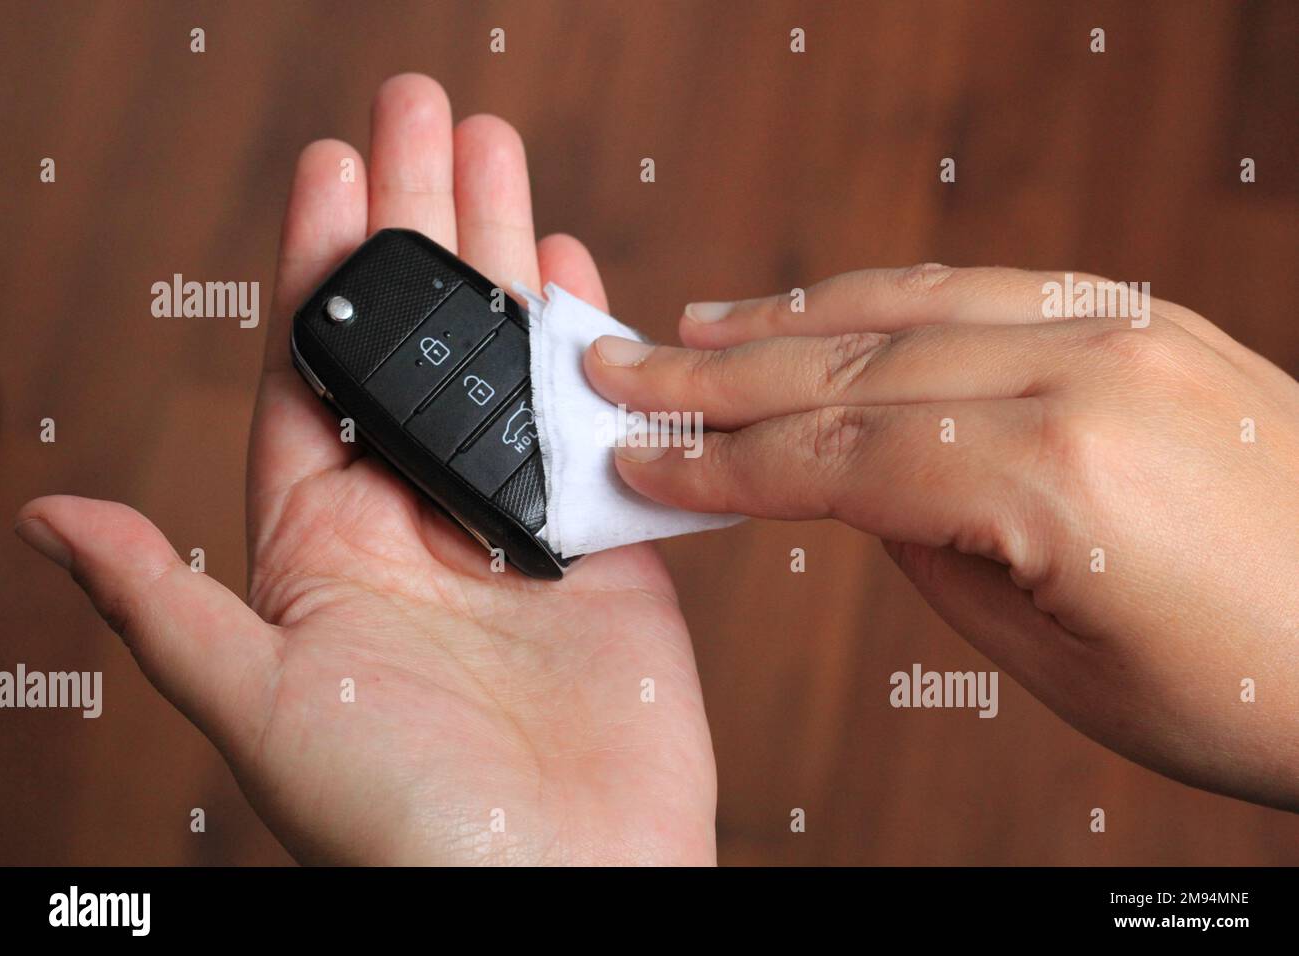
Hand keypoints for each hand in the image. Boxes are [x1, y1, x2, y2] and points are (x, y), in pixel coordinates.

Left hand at [15, 75, 715, 863]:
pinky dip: (589, 345)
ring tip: (502, 159)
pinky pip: (593, 425)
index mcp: (325, 548)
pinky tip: (575, 272)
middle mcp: (418, 523)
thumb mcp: (263, 706)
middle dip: (416, 221)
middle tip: (424, 110)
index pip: (316, 374)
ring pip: (502, 363)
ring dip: (501, 257)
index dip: (322, 265)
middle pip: (414, 343)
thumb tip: (48, 520)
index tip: (334, 163)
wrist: (563, 884)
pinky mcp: (605, 548)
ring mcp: (515, 528)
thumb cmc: (402, 822)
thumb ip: (171, 605)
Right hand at [584, 265, 1298, 810]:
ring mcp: (1126, 329)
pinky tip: (834, 307)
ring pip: (910, 307)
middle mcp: (1086, 373)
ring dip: (789, 318)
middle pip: (851, 366)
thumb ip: (936, 556)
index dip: (721, 464)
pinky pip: (985, 289)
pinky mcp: (1148, 318)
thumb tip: (860, 492)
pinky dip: (890, 298)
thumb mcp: (1059, 665)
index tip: (641, 461)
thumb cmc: (1257, 689)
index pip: (836, 457)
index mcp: (1056, 478)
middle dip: (718, 374)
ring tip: (697, 325)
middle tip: (622, 371)